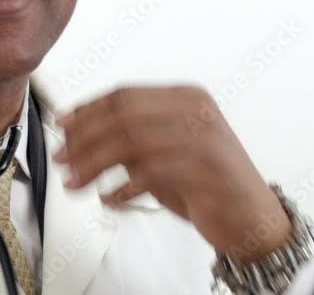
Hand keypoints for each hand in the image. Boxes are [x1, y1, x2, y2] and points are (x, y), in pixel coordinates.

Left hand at [53, 86, 291, 263]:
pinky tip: (109, 199)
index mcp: (185, 97)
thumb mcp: (165, 151)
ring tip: (74, 183)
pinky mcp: (207, 169)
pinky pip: (151, 173)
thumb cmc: (204, 184)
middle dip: (85, 137)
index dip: (88, 109)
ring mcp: (204, 138)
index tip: (62, 126)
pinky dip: (123, 188)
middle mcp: (196, 111)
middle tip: (61, 158)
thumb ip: (131, 137)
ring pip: (132, 143)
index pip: (124, 95)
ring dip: (95, 165)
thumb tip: (77, 133)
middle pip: (124, 115)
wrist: (251, 218)